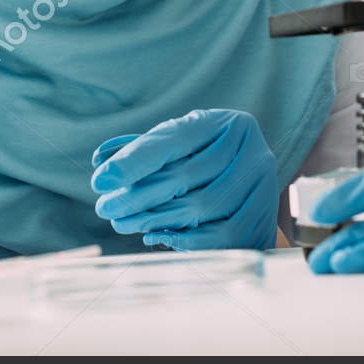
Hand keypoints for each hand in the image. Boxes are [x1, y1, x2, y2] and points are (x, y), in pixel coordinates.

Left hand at [91, 109, 278, 250]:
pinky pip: (219, 236)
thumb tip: (100, 159)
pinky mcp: (263, 217)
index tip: (101, 179)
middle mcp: (249, 148)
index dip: (135, 160)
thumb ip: (141, 149)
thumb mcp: (177, 145)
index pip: (174, 139)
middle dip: (136, 196)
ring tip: (122, 223)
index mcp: (224, 123)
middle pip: (184, 177)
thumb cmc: (203, 159)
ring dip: (153, 220)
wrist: (250, 184)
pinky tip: (155, 235)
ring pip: (198, 208)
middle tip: (105, 207)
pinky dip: (183, 240)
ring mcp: (261, 183)